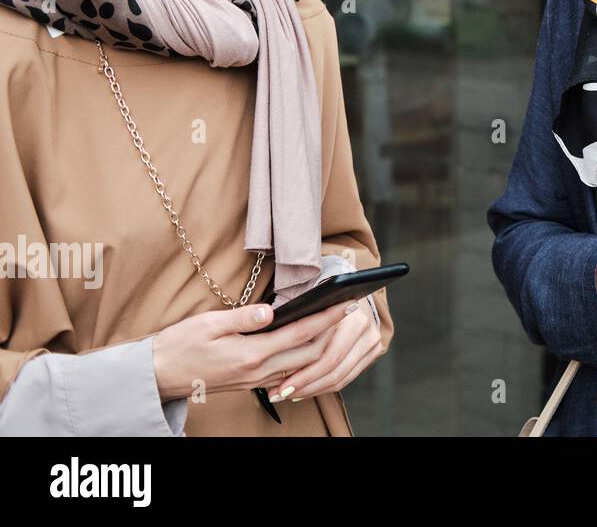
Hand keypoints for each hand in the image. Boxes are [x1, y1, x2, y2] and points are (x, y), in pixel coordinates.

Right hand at [151, 300, 357, 401]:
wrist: (159, 376)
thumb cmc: (180, 345)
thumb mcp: (208, 324)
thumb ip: (242, 318)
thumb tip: (270, 311)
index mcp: (251, 354)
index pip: (301, 333)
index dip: (327, 318)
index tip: (346, 302)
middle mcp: (259, 371)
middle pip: (310, 352)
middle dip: (334, 330)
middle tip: (350, 308)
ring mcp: (258, 380)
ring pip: (303, 364)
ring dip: (323, 344)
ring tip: (336, 321)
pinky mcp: (253, 382)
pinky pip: (289, 371)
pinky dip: (306, 356)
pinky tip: (312, 342)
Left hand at [266, 299, 384, 401]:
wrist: (349, 289)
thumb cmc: (318, 295)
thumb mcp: (298, 299)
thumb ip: (282, 311)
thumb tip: (264, 315)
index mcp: (350, 316)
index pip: (328, 356)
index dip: (302, 376)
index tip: (278, 388)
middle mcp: (366, 328)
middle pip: (334, 370)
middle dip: (305, 386)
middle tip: (280, 395)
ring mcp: (372, 340)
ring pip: (341, 377)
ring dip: (313, 389)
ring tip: (289, 394)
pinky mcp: (373, 349)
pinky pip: (348, 377)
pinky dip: (325, 386)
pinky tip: (306, 389)